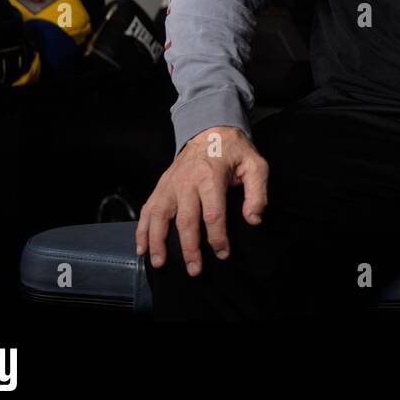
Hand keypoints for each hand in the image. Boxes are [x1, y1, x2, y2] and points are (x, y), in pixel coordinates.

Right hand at [136, 126, 268, 276]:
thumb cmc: (234, 151)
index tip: (223, 254)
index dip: (218, 238)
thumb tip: (253, 219)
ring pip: (159, 216)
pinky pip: (147, 209)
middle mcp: (187, 181)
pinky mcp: (161, 186)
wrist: (210, 129)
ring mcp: (170, 184)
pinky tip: (142, 248)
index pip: (213, 214)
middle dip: (189, 248)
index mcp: (211, 177)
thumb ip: (257, 193)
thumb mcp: (255, 166)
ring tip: (160, 263)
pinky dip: (141, 229)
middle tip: (195, 270)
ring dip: (158, 242)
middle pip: (185, 220)